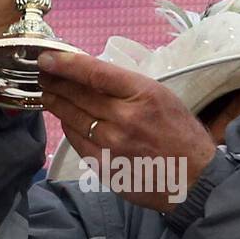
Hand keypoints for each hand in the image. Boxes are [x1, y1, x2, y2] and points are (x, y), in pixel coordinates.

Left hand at [37, 51, 215, 211]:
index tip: (47, 58)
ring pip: (74, 119)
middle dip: (56, 82)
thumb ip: (129, 88)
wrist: (196, 180)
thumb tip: (93, 77)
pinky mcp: (106, 166)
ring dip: (57, 104)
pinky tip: (65, 120)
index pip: (96, 74)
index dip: (67, 64)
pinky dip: (69, 128)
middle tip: (43, 75)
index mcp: (144, 95)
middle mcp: (125, 118)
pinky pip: (78, 142)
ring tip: (48, 94)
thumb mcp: (163, 98)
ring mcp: (113, 145)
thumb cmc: (183, 135)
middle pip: (79, 95)